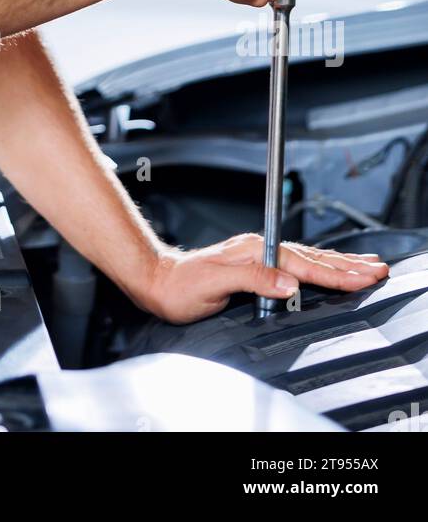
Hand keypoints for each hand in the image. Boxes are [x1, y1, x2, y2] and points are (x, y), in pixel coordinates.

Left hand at [139, 233, 388, 323]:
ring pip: (307, 259)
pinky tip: (326, 269)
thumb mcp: (215, 282)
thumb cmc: (182, 287)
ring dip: (337, 264)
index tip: (361, 277)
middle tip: (378, 268)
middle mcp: (260, 249)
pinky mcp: (255, 267)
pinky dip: (318, 267)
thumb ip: (254, 279)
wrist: (158, 283)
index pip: (304, 264)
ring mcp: (258, 256)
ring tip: (363, 265)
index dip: (334, 273)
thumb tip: (291, 283)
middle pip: (312, 257)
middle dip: (347, 264)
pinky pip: (296, 265)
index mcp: (256, 251)